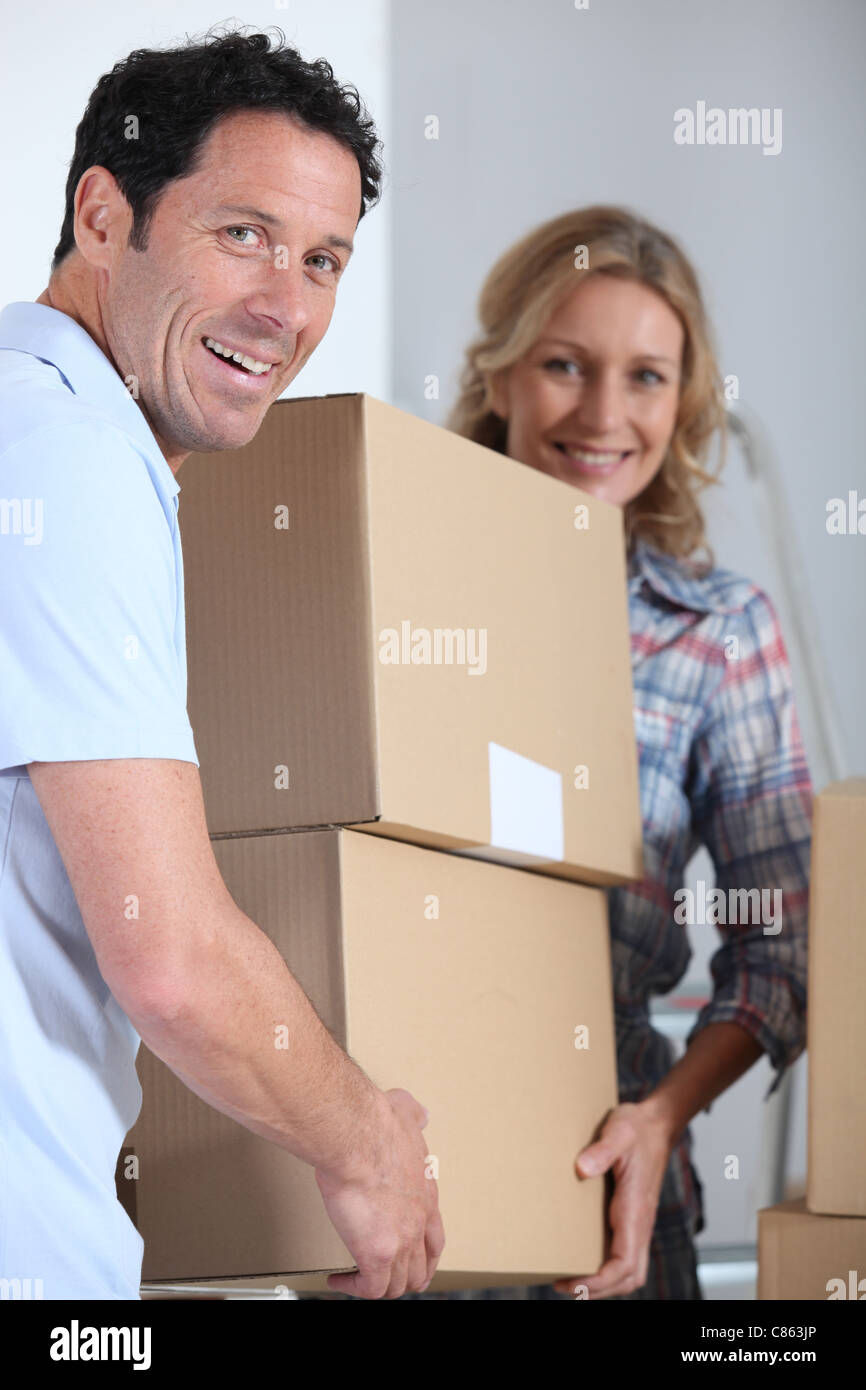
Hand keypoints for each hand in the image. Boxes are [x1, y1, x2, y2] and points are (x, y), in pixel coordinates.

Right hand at [314, 1087, 445, 1298]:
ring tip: (359, 1281)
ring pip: (398, 1285)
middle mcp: (419, 1222)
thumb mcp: (405, 1112)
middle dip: (405, 1278)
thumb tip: (420, 1114)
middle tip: (386, 1278)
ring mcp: (401, 1241)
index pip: (435, 1238)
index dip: (424, 1253)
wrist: (355, 1135)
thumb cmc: (373, 1123)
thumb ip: (413, 1115)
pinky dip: (354, 1289)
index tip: (409, 1256)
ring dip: (380, 1286)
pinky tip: (338, 1279)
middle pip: (421, 1269)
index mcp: (426, 1194)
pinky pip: (371, 1289)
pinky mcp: (377, 1254)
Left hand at [553, 1099, 675, 1298]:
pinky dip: (608, 1269)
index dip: (600, 1281)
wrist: (657, 1124)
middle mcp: (640, 1222)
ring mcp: (639, 1222)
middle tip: (562, 1286)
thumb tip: (581, 1169)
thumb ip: (602, 1150)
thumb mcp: (618, 1132)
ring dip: (605, 1284)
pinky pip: (626, 1255)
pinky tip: (585, 1260)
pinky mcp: (634, 1218)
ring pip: (630, 1270)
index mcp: (635, 1210)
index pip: (624, 1263)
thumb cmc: (637, 1129)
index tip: (573, 1282)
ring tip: (572, 1282)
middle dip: (599, 1290)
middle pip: (629, 1277)